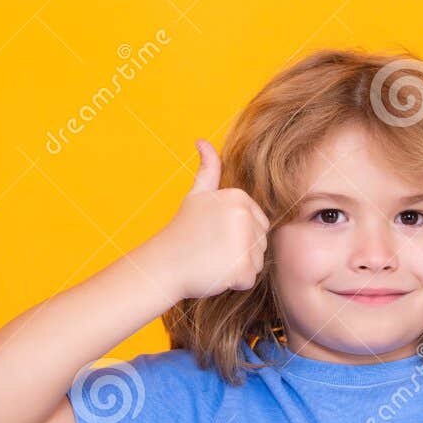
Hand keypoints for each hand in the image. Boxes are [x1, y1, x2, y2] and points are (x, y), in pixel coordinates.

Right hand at [148, 140, 270, 300]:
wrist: (162, 264)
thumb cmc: (182, 231)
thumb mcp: (196, 195)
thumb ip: (208, 169)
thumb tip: (202, 140)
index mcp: (239, 197)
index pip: (258, 223)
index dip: (237, 234)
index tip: (214, 235)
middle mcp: (244, 216)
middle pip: (260, 242)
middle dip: (240, 251)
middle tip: (212, 250)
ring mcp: (244, 243)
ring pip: (257, 261)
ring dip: (238, 267)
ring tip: (212, 260)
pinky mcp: (242, 269)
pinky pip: (249, 279)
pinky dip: (233, 282)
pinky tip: (214, 273)